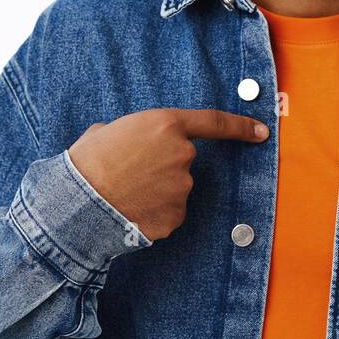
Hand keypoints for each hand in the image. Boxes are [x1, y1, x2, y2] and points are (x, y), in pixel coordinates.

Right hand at [67, 108, 268, 241]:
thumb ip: (131, 132)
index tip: (262, 132)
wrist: (75, 204)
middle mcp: (183, 155)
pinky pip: (169, 212)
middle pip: (183, 161)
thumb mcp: (106, 131)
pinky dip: (153, 213)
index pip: (215, 122)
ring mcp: (182, 188)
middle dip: (162, 167)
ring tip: (124, 193)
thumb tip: (126, 140)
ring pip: (175, 189)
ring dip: (156, 191)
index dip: (241, 127)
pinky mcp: (176, 216)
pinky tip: (129, 211)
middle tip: (128, 172)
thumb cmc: (85, 163)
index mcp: (166, 124)